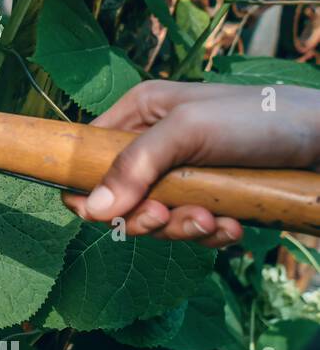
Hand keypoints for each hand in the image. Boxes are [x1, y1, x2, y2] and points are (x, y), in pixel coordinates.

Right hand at [61, 80, 319, 247]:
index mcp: (140, 114)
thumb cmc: (261, 119)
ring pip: (157, 221)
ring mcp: (185, 176)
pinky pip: (193, 232)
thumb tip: (91, 210)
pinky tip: (234, 226)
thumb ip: (136, 166)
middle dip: (143, 216)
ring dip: (182, 229)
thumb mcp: (189, 131)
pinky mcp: (213, 201)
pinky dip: (210, 235)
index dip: (88, 188)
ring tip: (213, 220)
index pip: (89, 155)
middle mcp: (157, 145)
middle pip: (119, 198)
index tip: (103, 213)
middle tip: (164, 216)